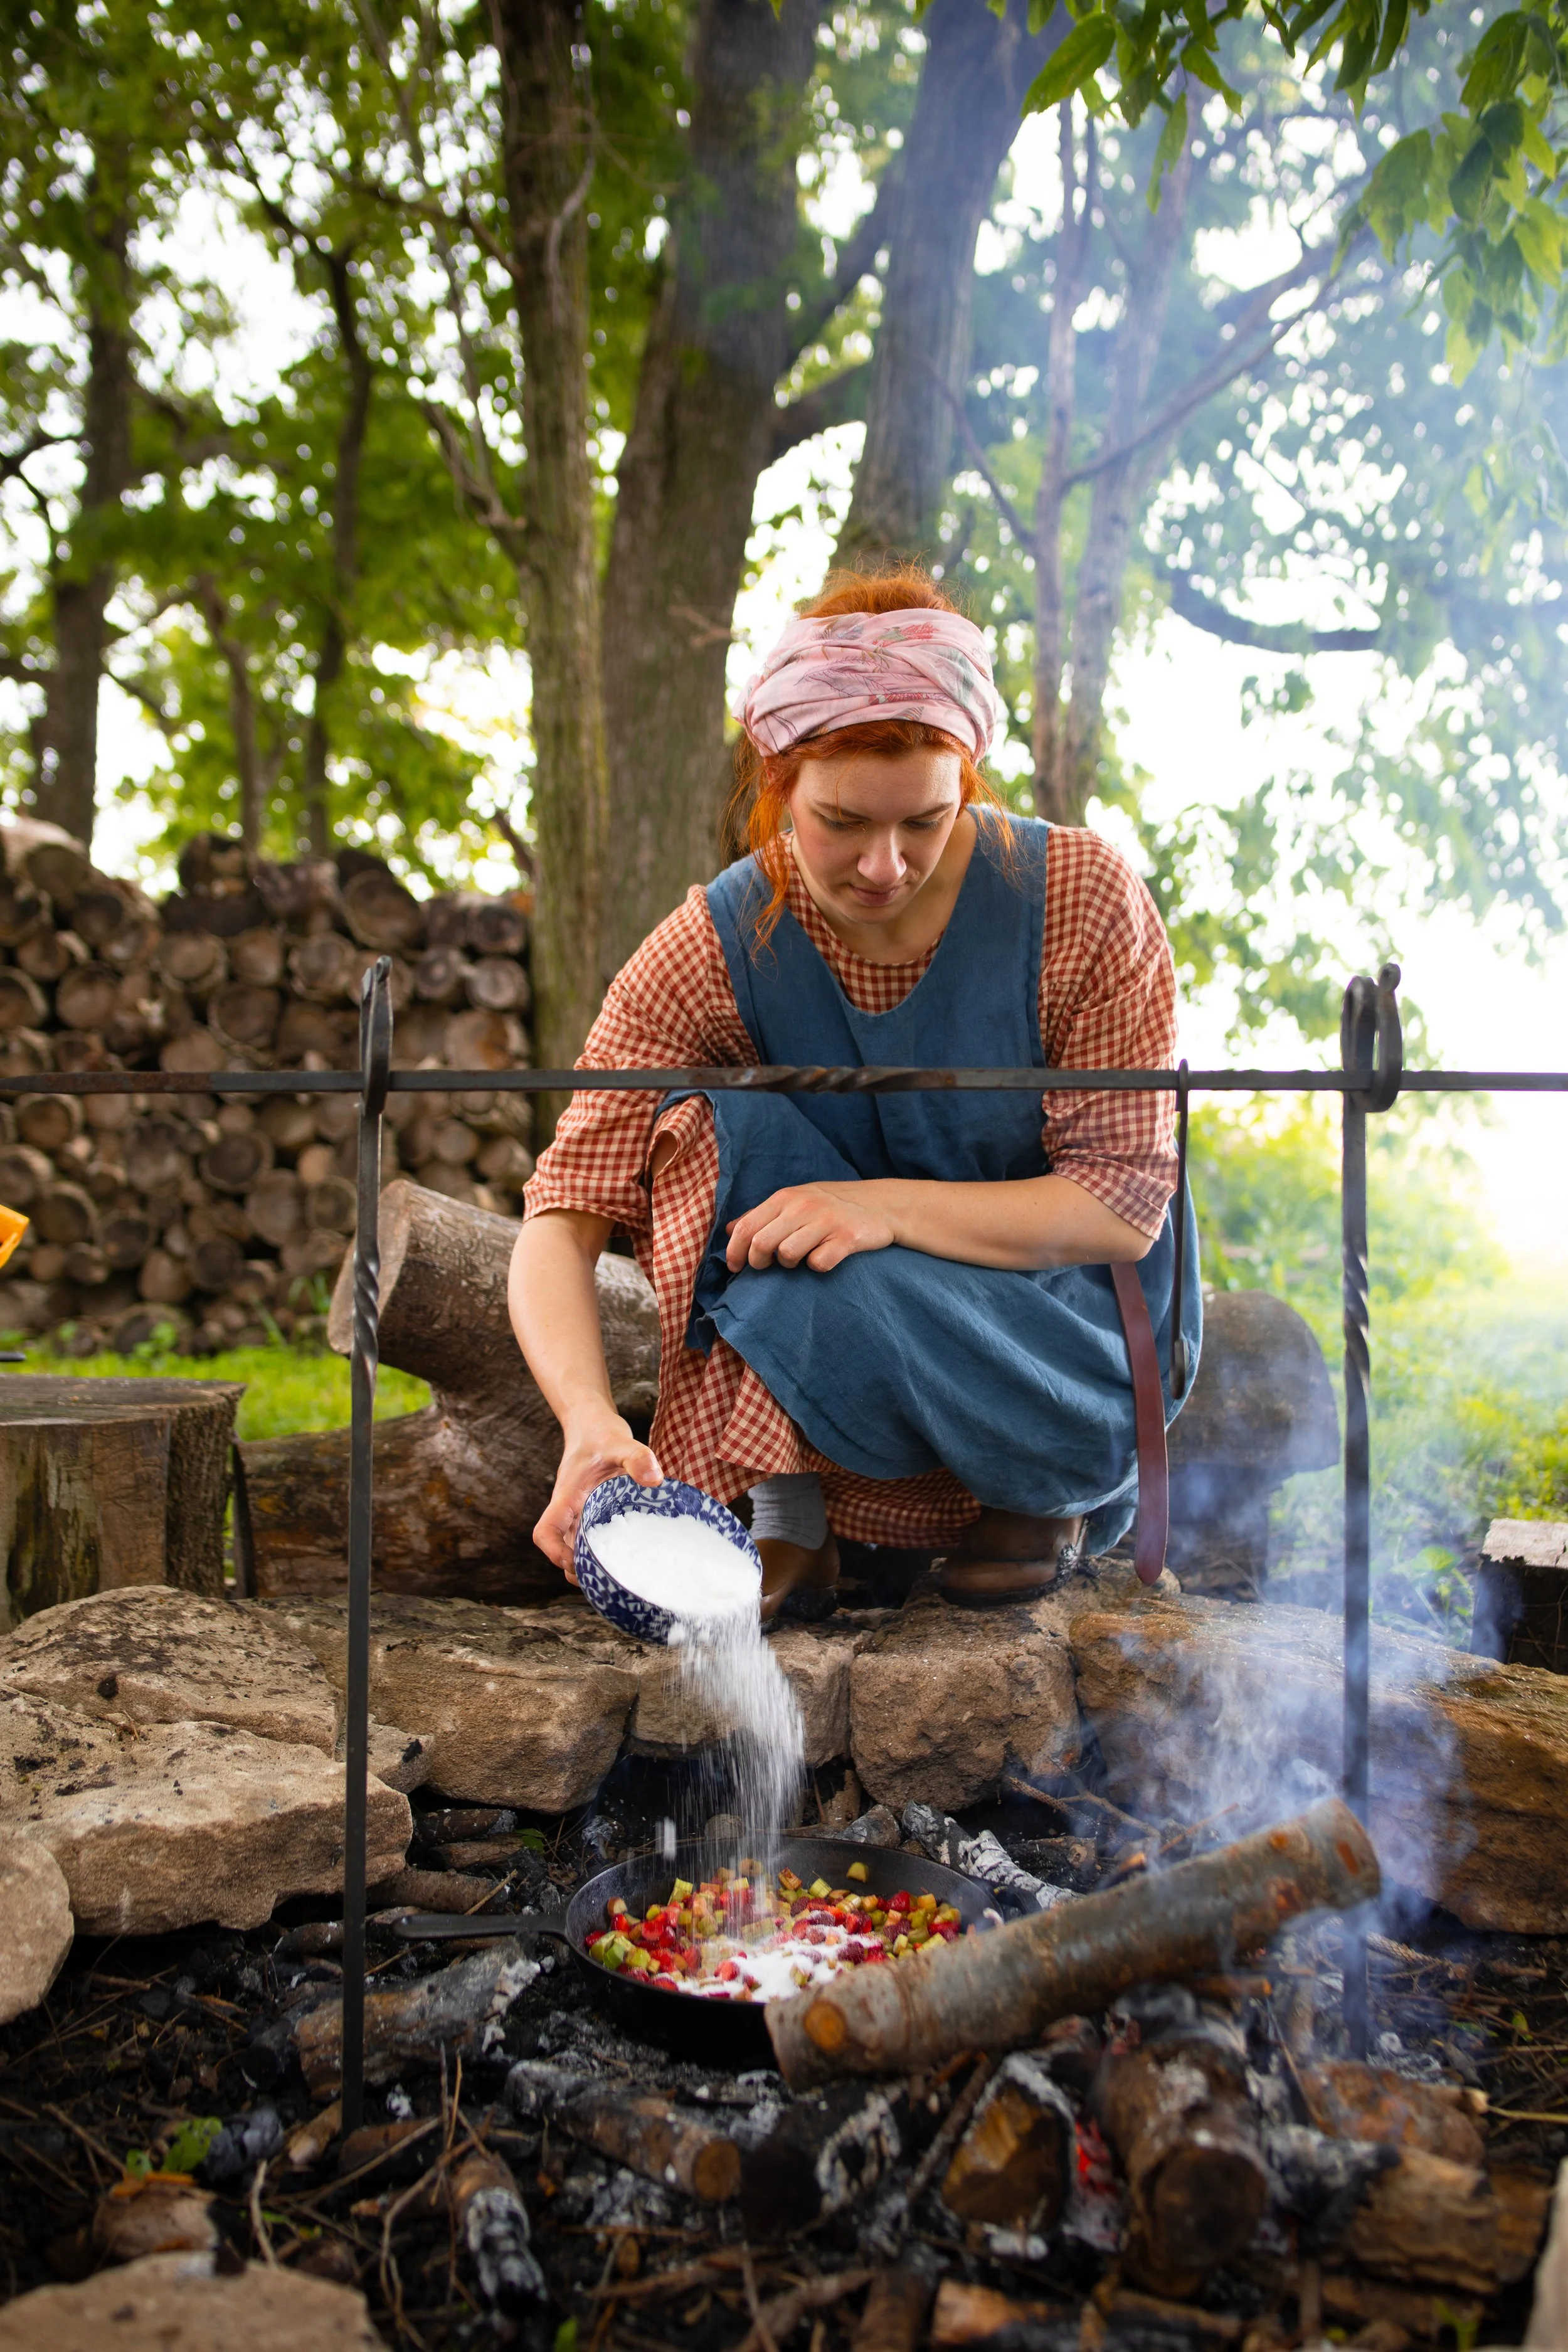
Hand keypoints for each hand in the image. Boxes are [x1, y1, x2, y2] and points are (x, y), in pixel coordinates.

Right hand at [534, 1408, 663, 1577]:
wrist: (593, 1425)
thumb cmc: (600, 1435)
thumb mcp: (621, 1442)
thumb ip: (637, 1457)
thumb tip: (655, 1479)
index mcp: (567, 1498)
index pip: (545, 1531)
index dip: (553, 1552)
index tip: (575, 1562)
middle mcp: (570, 1511)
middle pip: (561, 1550)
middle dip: (577, 1569)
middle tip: (607, 1580)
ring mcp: (581, 1514)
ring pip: (577, 1548)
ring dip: (591, 1563)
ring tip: (621, 1575)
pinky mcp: (594, 1514)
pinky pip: (593, 1539)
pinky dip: (605, 1551)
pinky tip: (631, 1556)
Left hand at [725, 1180, 895, 1273]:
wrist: (881, 1204)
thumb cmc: (831, 1206)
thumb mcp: (795, 1201)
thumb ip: (762, 1215)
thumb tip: (728, 1229)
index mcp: (785, 1198)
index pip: (745, 1227)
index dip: (734, 1252)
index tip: (736, 1267)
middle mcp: (803, 1206)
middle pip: (761, 1244)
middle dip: (758, 1263)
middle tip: (767, 1267)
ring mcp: (825, 1221)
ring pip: (787, 1254)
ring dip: (789, 1264)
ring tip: (799, 1259)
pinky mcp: (847, 1238)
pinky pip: (818, 1263)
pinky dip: (818, 1266)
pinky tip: (824, 1258)